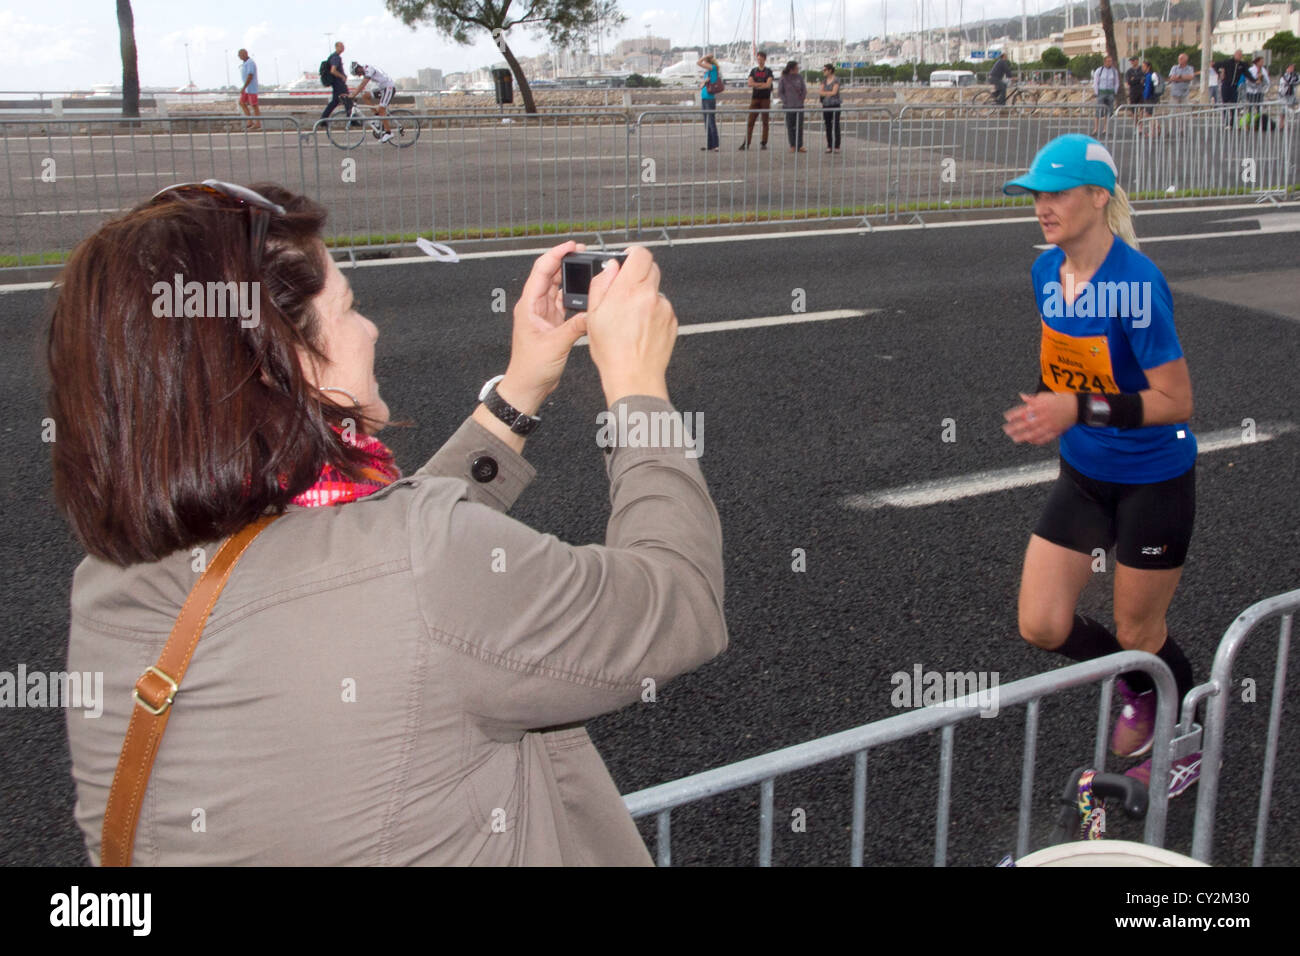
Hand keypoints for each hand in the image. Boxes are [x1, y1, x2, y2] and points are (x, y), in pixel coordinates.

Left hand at [497, 240, 587, 414]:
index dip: (556, 254)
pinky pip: (564, 303)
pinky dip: (575, 296)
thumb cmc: (530, 368)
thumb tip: (593, 312)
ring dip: (571, 278)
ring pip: (558, 288)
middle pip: (550, 275)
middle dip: (566, 261)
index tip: (572, 245)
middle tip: (585, 253)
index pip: (541, 270)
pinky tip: (586, 294)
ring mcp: (543, 314)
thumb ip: (575, 327)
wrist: (527, 386)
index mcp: (529, 305)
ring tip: (588, 269)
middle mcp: (535, 306)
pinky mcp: (552, 323)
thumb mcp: (556, 345)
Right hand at [582, 246, 674, 405]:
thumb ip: (601, 284)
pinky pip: (662, 308)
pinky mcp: (672, 321)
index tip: (627, 258)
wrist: (634, 377)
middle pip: (651, 268)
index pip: (641, 254)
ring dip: (645, 296)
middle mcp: (650, 296)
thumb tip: (611, 267)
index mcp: (628, 290)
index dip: (633, 254)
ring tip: (630, 320)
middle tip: (624, 291)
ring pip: (656, 290)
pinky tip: (641, 329)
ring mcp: (664, 309)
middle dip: (638, 275)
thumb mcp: (593, 316)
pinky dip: (653, 313)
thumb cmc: (612, 352)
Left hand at [1002, 391, 1077, 444]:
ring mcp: (1049, 425)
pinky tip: (1030, 441)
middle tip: (1006, 430)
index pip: (1023, 411)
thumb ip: (1032, 398)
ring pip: (1034, 432)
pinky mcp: (1055, 431)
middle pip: (1026, 423)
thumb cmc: (1059, 400)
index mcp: (1039, 407)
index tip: (1006, 417)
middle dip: (1015, 427)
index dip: (1014, 415)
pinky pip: (1044, 438)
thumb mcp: (1045, 396)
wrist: (1076, 406)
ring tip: (1014, 439)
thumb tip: (1021, 396)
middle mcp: (1043, 416)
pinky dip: (1037, 441)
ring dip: (1023, 436)